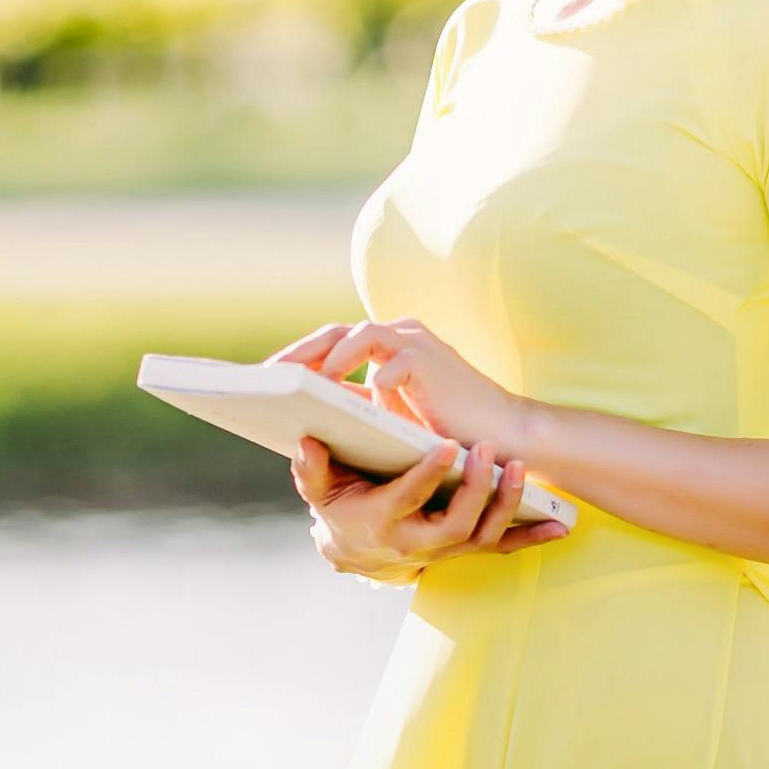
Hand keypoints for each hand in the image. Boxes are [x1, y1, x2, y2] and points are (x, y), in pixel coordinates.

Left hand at [264, 316, 527, 455]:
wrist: (502, 437)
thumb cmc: (446, 430)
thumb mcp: (392, 416)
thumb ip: (358, 405)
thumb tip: (308, 412)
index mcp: (389, 347)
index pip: (333, 341)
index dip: (299, 355)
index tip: (266, 376)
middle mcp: (401, 336)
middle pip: (337, 332)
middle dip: (301, 352)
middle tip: (270, 376)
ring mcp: (417, 345)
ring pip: (360, 335)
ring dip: (328, 357)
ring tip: (302, 382)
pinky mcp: (431, 362)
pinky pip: (391, 361)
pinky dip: (368, 376)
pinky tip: (349, 395)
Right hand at [265, 318, 565, 584]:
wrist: (356, 551)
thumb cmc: (339, 508)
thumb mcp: (319, 489)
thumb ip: (313, 468)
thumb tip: (307, 441)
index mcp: (382, 522)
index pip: (406, 499)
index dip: (427, 475)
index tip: (446, 444)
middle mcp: (417, 543)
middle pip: (455, 525)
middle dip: (475, 490)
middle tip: (487, 451)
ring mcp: (446, 550)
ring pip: (483, 535)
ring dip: (507, 504)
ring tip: (521, 469)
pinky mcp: (467, 549)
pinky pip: (503, 547)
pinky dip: (533, 538)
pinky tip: (561, 525)